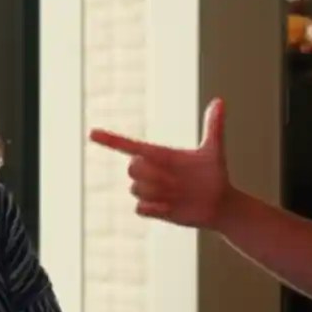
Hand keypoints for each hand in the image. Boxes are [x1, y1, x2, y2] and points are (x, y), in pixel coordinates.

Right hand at [88, 98, 229, 229]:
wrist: (219, 203)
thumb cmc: (215, 173)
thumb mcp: (214, 150)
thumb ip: (214, 127)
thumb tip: (219, 101)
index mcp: (160, 154)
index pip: (129, 145)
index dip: (110, 139)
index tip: (92, 133)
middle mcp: (151, 171)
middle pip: (131, 168)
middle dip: (150, 172)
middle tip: (176, 179)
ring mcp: (150, 191)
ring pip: (136, 189)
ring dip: (158, 192)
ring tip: (179, 193)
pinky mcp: (152, 209)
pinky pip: (140, 208)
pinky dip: (155, 208)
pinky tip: (173, 207)